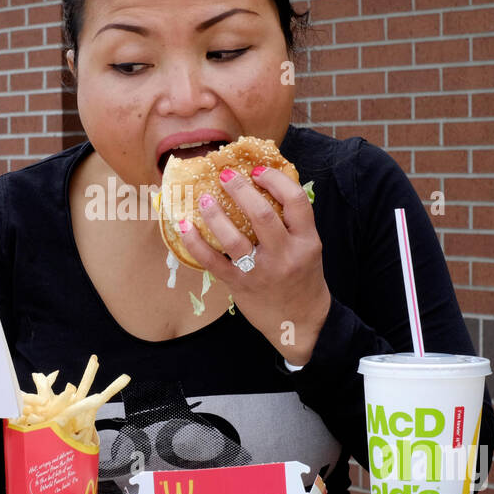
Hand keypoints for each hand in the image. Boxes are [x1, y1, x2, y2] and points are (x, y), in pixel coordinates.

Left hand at [177, 166, 331, 364]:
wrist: (301, 323)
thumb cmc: (303, 279)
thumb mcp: (308, 248)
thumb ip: (291, 222)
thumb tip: (262, 187)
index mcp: (307, 240)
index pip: (295, 200)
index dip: (275, 180)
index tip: (258, 170)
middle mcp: (285, 255)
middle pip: (262, 215)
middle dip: (241, 189)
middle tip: (225, 174)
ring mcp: (261, 272)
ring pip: (234, 238)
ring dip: (215, 215)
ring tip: (204, 198)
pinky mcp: (240, 285)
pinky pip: (213, 261)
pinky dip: (195, 242)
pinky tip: (185, 226)